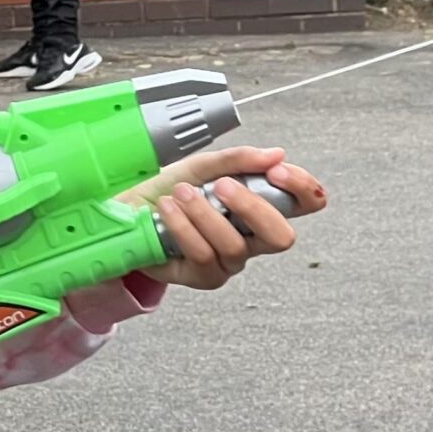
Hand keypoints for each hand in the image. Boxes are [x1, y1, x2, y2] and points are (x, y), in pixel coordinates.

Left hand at [118, 146, 327, 291]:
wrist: (128, 213)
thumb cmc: (170, 190)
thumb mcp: (201, 165)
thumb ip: (236, 160)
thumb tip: (276, 154)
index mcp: (260, 206)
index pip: (303, 204)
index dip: (303, 189)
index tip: (277, 170)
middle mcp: (251, 237)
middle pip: (281, 238)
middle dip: (253, 208)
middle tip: (223, 185)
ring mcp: (228, 261)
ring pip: (235, 246)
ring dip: (204, 214)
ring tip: (180, 193)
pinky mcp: (203, 276)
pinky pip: (203, 255)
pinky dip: (183, 227)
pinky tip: (167, 210)